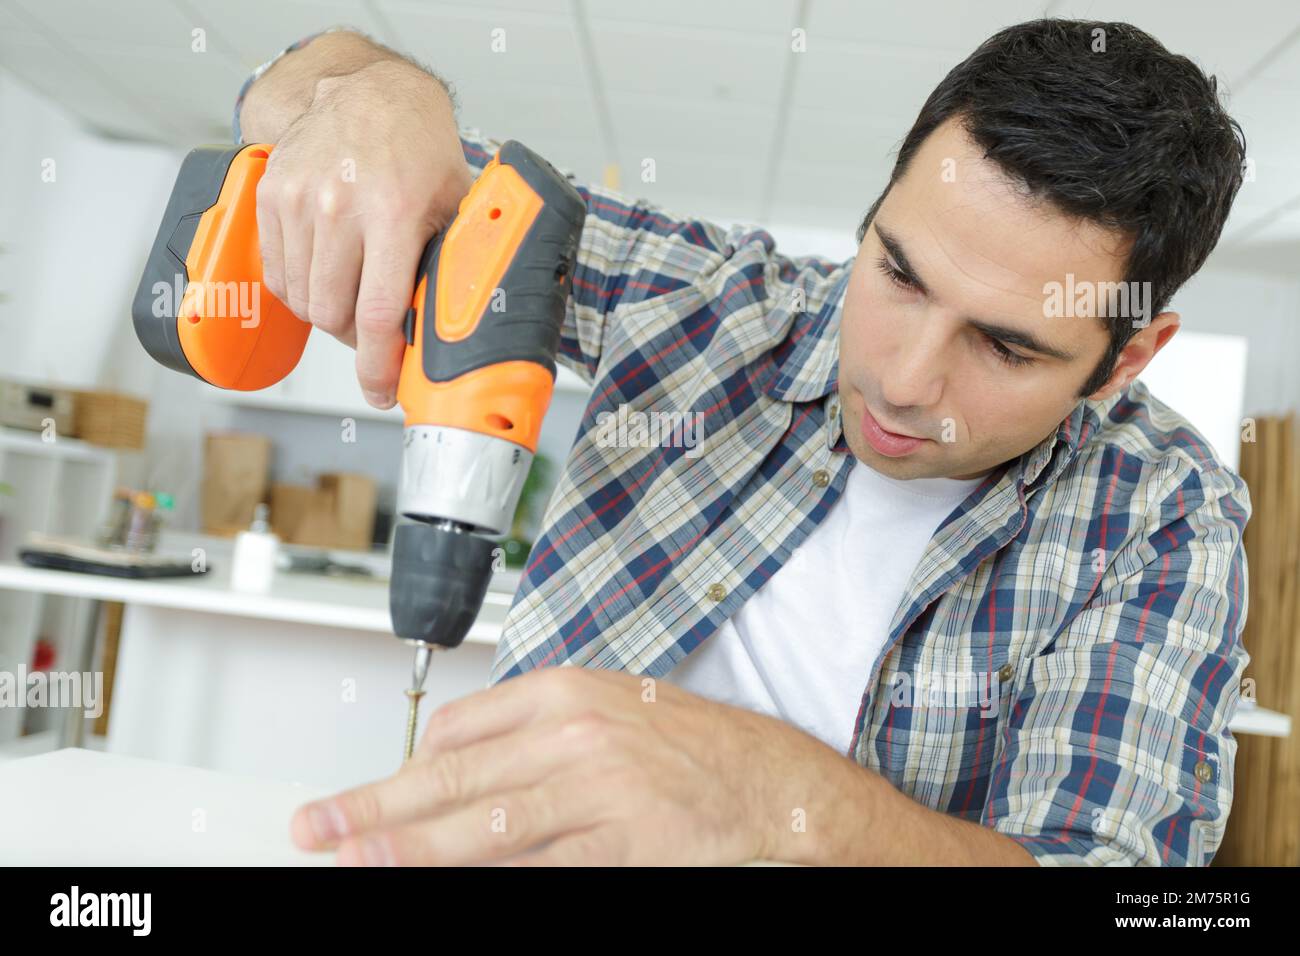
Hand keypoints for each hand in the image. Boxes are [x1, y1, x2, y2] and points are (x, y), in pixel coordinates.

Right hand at [253, 59, 471, 407]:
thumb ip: (452, 264)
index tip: (381, 391)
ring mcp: (298, 200)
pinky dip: (299, 290)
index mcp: (395, 213)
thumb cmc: (417, 148)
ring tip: (353, 297)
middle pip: (334, 316)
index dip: (378, 367)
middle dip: (356, 340)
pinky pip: (276, 274)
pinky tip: (325, 277)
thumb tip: (455, 330)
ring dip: (328, 314)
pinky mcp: (269, 196)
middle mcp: (340, 207)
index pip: (379, 314)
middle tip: (375, 333)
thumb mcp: (454, 204)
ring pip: (302, 301)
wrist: (368, 91)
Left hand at [288, 667, 835, 864]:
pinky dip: (497, 878)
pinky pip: (546, 864)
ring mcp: (599, 785)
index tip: (372, 796)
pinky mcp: (626, 838)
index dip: (406, 766)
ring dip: (413, 846)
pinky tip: (456, 881)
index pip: (459, 726)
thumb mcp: (608, 708)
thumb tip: (458, 759)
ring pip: (485, 821)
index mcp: (564, 691)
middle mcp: (574, 732)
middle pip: (453, 772)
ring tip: (359, 859)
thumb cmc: (690, 744)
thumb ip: (534, 731)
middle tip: (320, 825)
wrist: (769, 779)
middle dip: (376, 804)